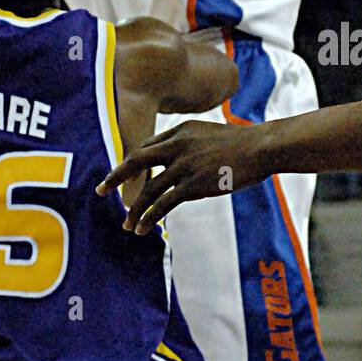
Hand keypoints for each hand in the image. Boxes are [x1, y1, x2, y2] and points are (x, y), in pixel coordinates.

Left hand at [96, 118, 265, 233]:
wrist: (261, 147)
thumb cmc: (241, 144)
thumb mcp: (209, 134)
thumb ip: (191, 144)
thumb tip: (182, 163)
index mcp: (180, 131)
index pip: (147, 147)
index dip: (134, 164)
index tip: (123, 175)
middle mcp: (177, 145)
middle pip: (137, 161)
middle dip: (116, 176)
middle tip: (100, 189)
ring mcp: (184, 165)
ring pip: (149, 189)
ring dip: (135, 209)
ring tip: (127, 224)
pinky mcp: (193, 184)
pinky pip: (163, 204)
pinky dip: (150, 217)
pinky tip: (142, 229)